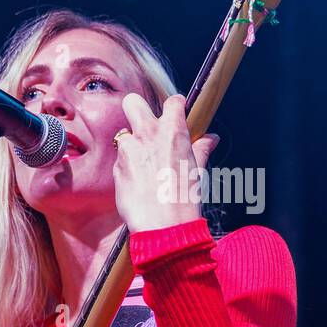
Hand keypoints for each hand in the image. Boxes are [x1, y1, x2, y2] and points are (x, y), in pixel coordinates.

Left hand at [112, 92, 218, 233]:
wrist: (163, 225)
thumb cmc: (185, 198)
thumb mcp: (197, 170)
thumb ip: (200, 149)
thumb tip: (210, 138)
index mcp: (173, 131)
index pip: (172, 102)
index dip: (174, 106)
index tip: (175, 113)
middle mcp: (147, 135)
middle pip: (132, 102)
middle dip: (137, 108)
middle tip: (144, 124)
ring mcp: (129, 150)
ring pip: (123, 135)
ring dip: (131, 145)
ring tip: (142, 164)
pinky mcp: (117, 168)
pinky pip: (120, 160)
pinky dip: (127, 167)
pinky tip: (137, 182)